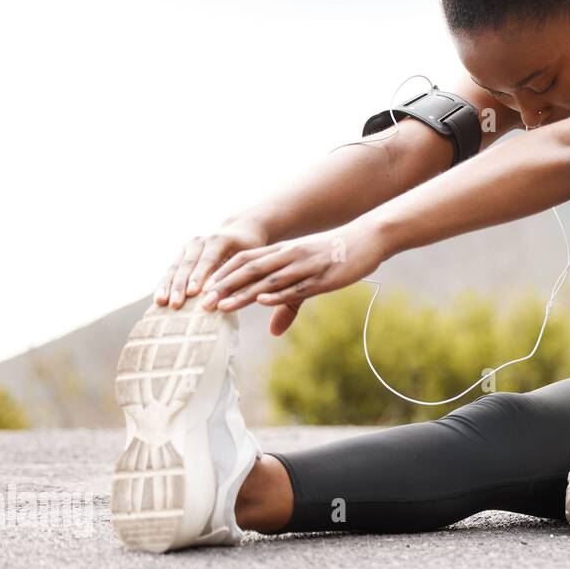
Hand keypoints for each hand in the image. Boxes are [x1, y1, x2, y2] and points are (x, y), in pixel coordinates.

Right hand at [155, 218, 268, 308]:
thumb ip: (241, 275)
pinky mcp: (183, 253)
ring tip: (161, 302)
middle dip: (180, 285)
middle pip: (189, 264)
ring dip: (168, 285)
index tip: (193, 293)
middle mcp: (202, 240)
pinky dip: (165, 284)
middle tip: (176, 304)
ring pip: (176, 267)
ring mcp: (190, 246)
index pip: (209, 260)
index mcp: (220, 240)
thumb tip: (234, 300)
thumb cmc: (249, 250)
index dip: (200, 276)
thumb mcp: (250, 259)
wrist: (240, 230)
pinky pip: (172, 269)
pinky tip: (159, 298)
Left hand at [200, 223, 383, 335]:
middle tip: (202, 304)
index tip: (202, 292)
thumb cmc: (338, 256)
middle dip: (224, 288)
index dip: (222, 276)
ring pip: (268, 280)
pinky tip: (262, 301)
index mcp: (283, 251)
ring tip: (223, 306)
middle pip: (250, 270)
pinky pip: (297, 286)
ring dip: (244, 293)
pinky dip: (278, 294)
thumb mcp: (310, 277)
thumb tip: (273, 331)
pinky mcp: (323, 276)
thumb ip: (288, 304)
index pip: (244, 261)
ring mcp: (305, 265)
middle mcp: (289, 255)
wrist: (368, 237)